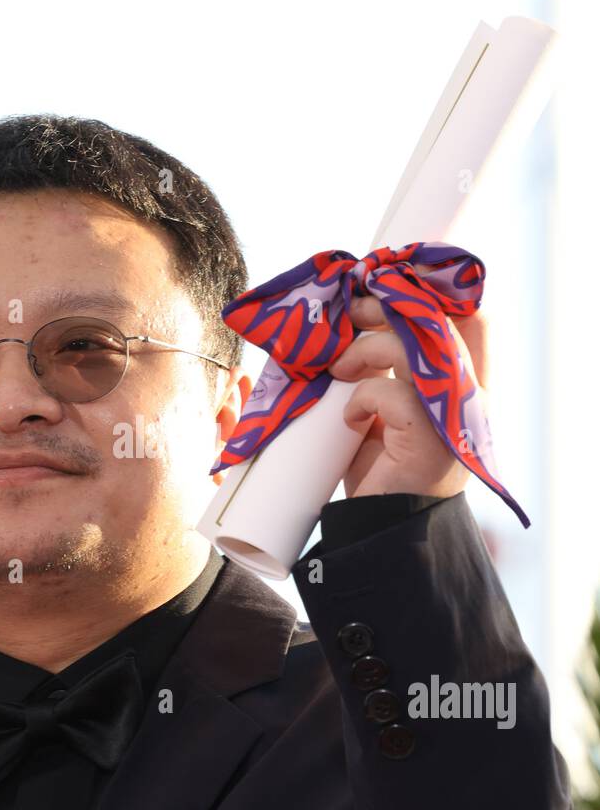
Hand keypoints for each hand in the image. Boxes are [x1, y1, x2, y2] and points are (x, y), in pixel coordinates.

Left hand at [328, 269, 489, 498]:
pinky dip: (360, 399)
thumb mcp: (389, 401)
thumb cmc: (384, 462)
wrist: (384, 524)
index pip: (471, 315)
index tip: (385, 284)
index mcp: (467, 381)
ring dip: (363, 350)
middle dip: (385, 307)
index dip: (429, 291)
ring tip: (339, 368)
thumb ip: (390, 364)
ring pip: (412, 347)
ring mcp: (453, 416)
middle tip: (351, 313)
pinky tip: (351, 420)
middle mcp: (470, 394)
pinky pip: (389, 393)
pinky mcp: (428, 439)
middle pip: (437, 320)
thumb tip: (362, 312)